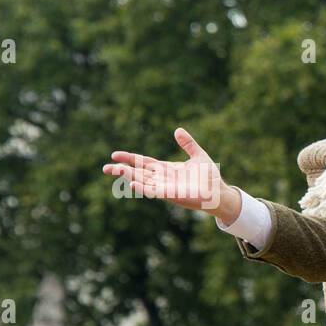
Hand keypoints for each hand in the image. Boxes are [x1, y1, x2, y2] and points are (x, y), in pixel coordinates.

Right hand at [103, 128, 240, 221]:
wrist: (220, 192)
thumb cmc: (210, 177)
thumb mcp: (198, 155)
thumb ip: (188, 144)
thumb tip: (178, 130)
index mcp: (166, 169)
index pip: (143, 162)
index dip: (130, 158)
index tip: (114, 155)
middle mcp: (163, 179)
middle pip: (138, 173)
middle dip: (122, 170)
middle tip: (105, 168)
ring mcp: (167, 188)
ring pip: (143, 182)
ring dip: (130, 176)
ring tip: (116, 170)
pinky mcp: (173, 196)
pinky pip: (155, 192)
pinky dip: (143, 188)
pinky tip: (132, 184)